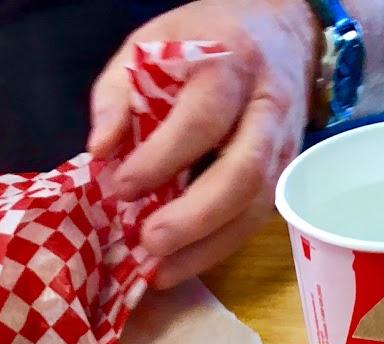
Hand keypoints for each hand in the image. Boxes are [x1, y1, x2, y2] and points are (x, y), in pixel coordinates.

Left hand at [88, 0, 318, 287]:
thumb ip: (119, 92)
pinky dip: (217, 248)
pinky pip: (255, 221)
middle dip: (195, 216)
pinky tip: (181, 264)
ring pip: (255, 207)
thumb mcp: (154, 43)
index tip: (122, 187)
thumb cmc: (207, 40)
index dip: (162, 158)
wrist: (282, 33)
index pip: (201, 119)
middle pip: (243, 172)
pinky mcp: (283, 176)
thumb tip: (99, 149)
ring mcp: (283, 147)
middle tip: (149, 242)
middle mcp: (267, 108)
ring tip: (161, 270)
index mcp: (230, 64)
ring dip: (207, 247)